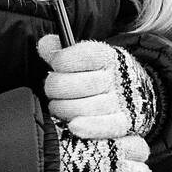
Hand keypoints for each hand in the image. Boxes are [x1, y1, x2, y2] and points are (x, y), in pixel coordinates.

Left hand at [36, 35, 160, 139]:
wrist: (127, 95)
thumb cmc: (96, 75)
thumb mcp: (80, 58)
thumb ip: (60, 51)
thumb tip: (45, 44)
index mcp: (108, 57)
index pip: (87, 55)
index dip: (65, 59)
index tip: (55, 63)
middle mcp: (118, 78)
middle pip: (86, 83)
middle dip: (59, 87)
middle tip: (52, 89)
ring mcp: (122, 101)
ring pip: (91, 107)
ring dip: (66, 108)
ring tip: (58, 106)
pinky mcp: (124, 123)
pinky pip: (108, 126)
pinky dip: (89, 127)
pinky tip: (73, 126)